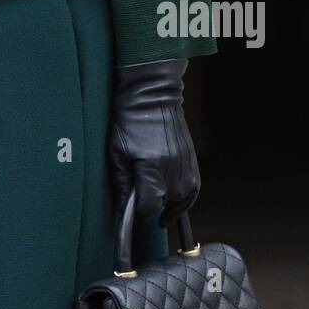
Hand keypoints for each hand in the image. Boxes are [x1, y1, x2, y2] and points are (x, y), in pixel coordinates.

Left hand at [107, 58, 199, 226]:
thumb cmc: (129, 119)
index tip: (128, 214)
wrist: (151, 93)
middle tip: (137, 202)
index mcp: (153, 170)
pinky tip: (173, 200)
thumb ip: (121, 183)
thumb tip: (122, 208)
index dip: (136, 215)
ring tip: (156, 207)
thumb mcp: (116, 151)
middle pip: (163, 205)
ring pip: (180, 201)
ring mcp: (187, 166)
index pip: (148, 209)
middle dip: (150, 206)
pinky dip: (183, 198)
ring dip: (168, 205)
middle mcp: (174, 172)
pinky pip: (192, 190)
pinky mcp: (193, 160)